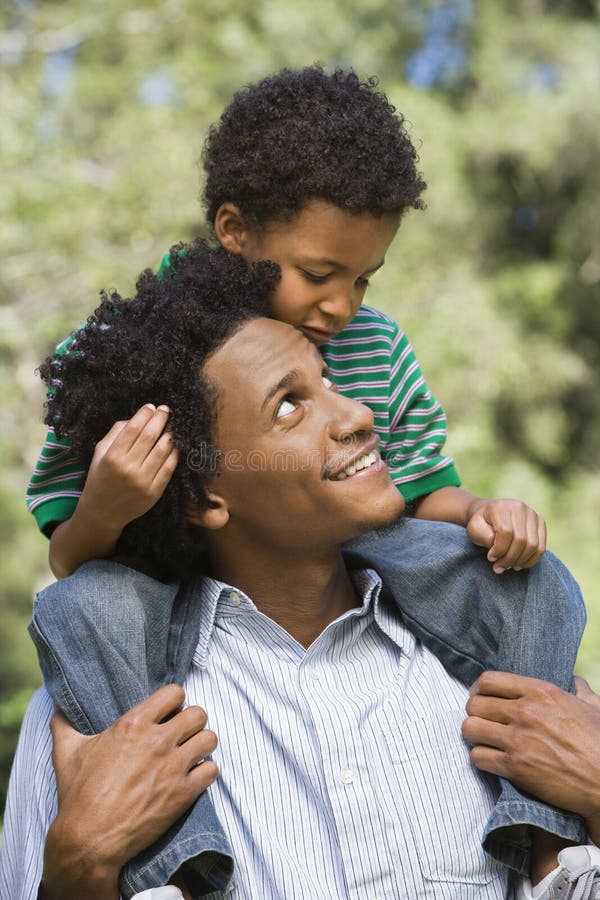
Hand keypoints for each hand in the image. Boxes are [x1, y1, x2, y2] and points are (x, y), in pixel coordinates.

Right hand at [42, 685, 217, 898]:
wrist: (89, 839)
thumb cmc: (78, 794)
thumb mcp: (67, 754)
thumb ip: (64, 725)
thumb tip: (57, 708)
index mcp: (134, 724)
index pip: (175, 692)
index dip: (174, 701)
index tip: (169, 712)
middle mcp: (157, 740)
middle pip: (199, 713)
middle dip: (192, 722)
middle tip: (183, 734)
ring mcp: (173, 766)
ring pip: (209, 739)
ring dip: (202, 746)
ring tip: (192, 754)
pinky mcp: (183, 793)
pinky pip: (212, 770)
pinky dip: (206, 773)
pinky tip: (194, 777)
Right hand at [79, 404, 178, 533]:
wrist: (103, 512)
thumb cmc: (100, 477)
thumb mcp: (99, 453)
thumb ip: (114, 433)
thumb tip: (136, 417)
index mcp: (112, 456)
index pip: (133, 429)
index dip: (145, 414)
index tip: (151, 406)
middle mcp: (128, 468)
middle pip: (150, 437)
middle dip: (160, 419)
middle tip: (165, 409)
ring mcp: (143, 481)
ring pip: (163, 451)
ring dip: (170, 435)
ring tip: (171, 426)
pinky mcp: (154, 492)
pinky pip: (169, 468)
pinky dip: (174, 454)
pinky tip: (174, 445)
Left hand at [462, 671, 599, 834]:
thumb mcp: (593, 707)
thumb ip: (579, 691)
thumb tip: (576, 682)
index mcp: (540, 691)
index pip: (488, 680)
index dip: (479, 689)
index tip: (481, 697)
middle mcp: (524, 710)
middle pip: (474, 704)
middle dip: (475, 714)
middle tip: (484, 722)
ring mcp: (517, 739)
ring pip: (470, 729)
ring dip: (475, 736)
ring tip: (485, 741)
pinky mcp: (515, 767)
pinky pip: (478, 757)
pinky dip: (481, 759)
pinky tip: (492, 760)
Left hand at [465, 498, 545, 573]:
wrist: (489, 514)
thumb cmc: (481, 524)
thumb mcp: (474, 529)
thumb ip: (484, 537)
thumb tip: (498, 548)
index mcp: (502, 507)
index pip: (506, 532)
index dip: (499, 549)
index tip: (490, 558)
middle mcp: (520, 507)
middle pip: (521, 540)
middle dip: (509, 559)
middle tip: (499, 567)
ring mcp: (533, 514)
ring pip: (533, 545)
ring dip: (521, 561)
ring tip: (509, 566)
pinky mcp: (540, 523)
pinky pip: (541, 547)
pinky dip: (531, 560)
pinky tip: (519, 564)